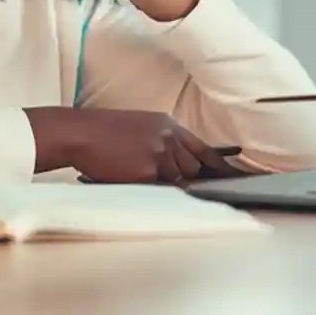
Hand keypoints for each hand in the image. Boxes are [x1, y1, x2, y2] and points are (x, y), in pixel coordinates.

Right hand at [26, 108, 243, 183]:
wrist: (80, 133)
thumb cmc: (104, 132)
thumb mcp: (140, 127)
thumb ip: (163, 141)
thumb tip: (179, 165)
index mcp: (168, 125)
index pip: (204, 148)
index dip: (220, 165)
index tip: (235, 176)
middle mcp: (169, 137)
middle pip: (192, 168)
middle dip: (184, 178)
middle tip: (168, 181)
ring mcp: (160, 154)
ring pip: (177, 180)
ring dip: (163, 182)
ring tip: (138, 172)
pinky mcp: (148, 171)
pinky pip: (158, 189)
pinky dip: (149, 188)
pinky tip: (131, 177)